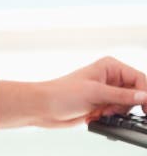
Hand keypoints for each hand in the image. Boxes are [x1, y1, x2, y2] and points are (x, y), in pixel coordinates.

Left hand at [0, 56, 146, 127]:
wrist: (45, 107)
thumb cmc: (63, 93)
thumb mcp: (96, 93)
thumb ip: (122, 96)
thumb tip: (145, 96)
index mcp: (110, 66)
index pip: (140, 79)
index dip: (146, 94)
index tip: (145, 109)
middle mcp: (111, 77)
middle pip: (136, 94)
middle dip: (125, 106)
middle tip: (111, 110)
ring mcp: (107, 91)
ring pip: (127, 106)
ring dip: (115, 112)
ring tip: (99, 112)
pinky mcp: (102, 104)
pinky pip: (118, 113)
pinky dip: (110, 117)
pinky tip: (95, 115)